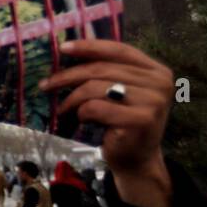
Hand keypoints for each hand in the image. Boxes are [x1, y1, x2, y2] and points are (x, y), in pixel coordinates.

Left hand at [40, 39, 172, 206]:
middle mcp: (160, 83)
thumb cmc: (122, 123)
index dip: (89, 46)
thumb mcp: (120, 93)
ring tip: (63, 109)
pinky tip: (81, 120)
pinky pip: (95, 107)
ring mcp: (153, 101)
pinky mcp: (140, 120)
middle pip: (102, 69)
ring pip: (95, 87)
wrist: (136, 159)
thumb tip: (68, 52)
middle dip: (68, 75)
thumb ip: (108, 73)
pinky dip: (81, 113)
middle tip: (46, 84)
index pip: (120, 49)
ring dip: (72, 99)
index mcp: (156, 70)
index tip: (62, 48)